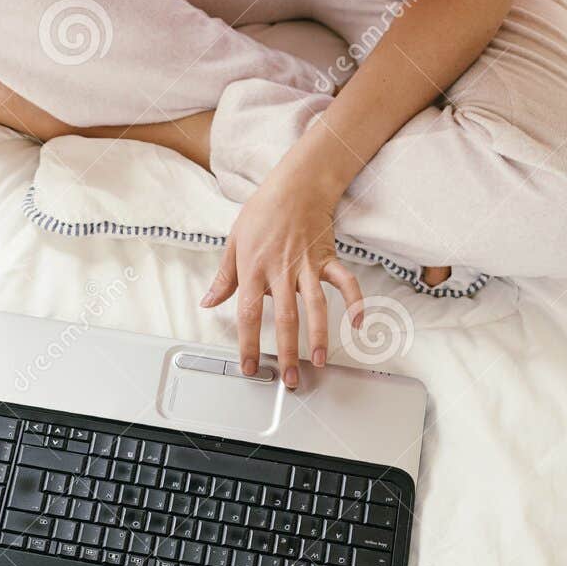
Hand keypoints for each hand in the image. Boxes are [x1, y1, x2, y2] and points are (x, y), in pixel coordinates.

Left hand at [200, 169, 364, 389]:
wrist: (294, 186)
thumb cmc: (261, 213)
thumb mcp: (233, 242)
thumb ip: (223, 277)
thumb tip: (208, 302)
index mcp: (253, 269)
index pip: (249, 313)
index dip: (248, 343)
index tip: (249, 367)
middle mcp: (281, 270)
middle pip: (285, 317)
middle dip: (287, 352)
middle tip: (289, 379)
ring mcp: (307, 265)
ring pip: (315, 306)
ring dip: (319, 336)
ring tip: (319, 361)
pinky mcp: (328, 258)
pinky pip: (345, 283)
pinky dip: (355, 301)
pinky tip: (359, 323)